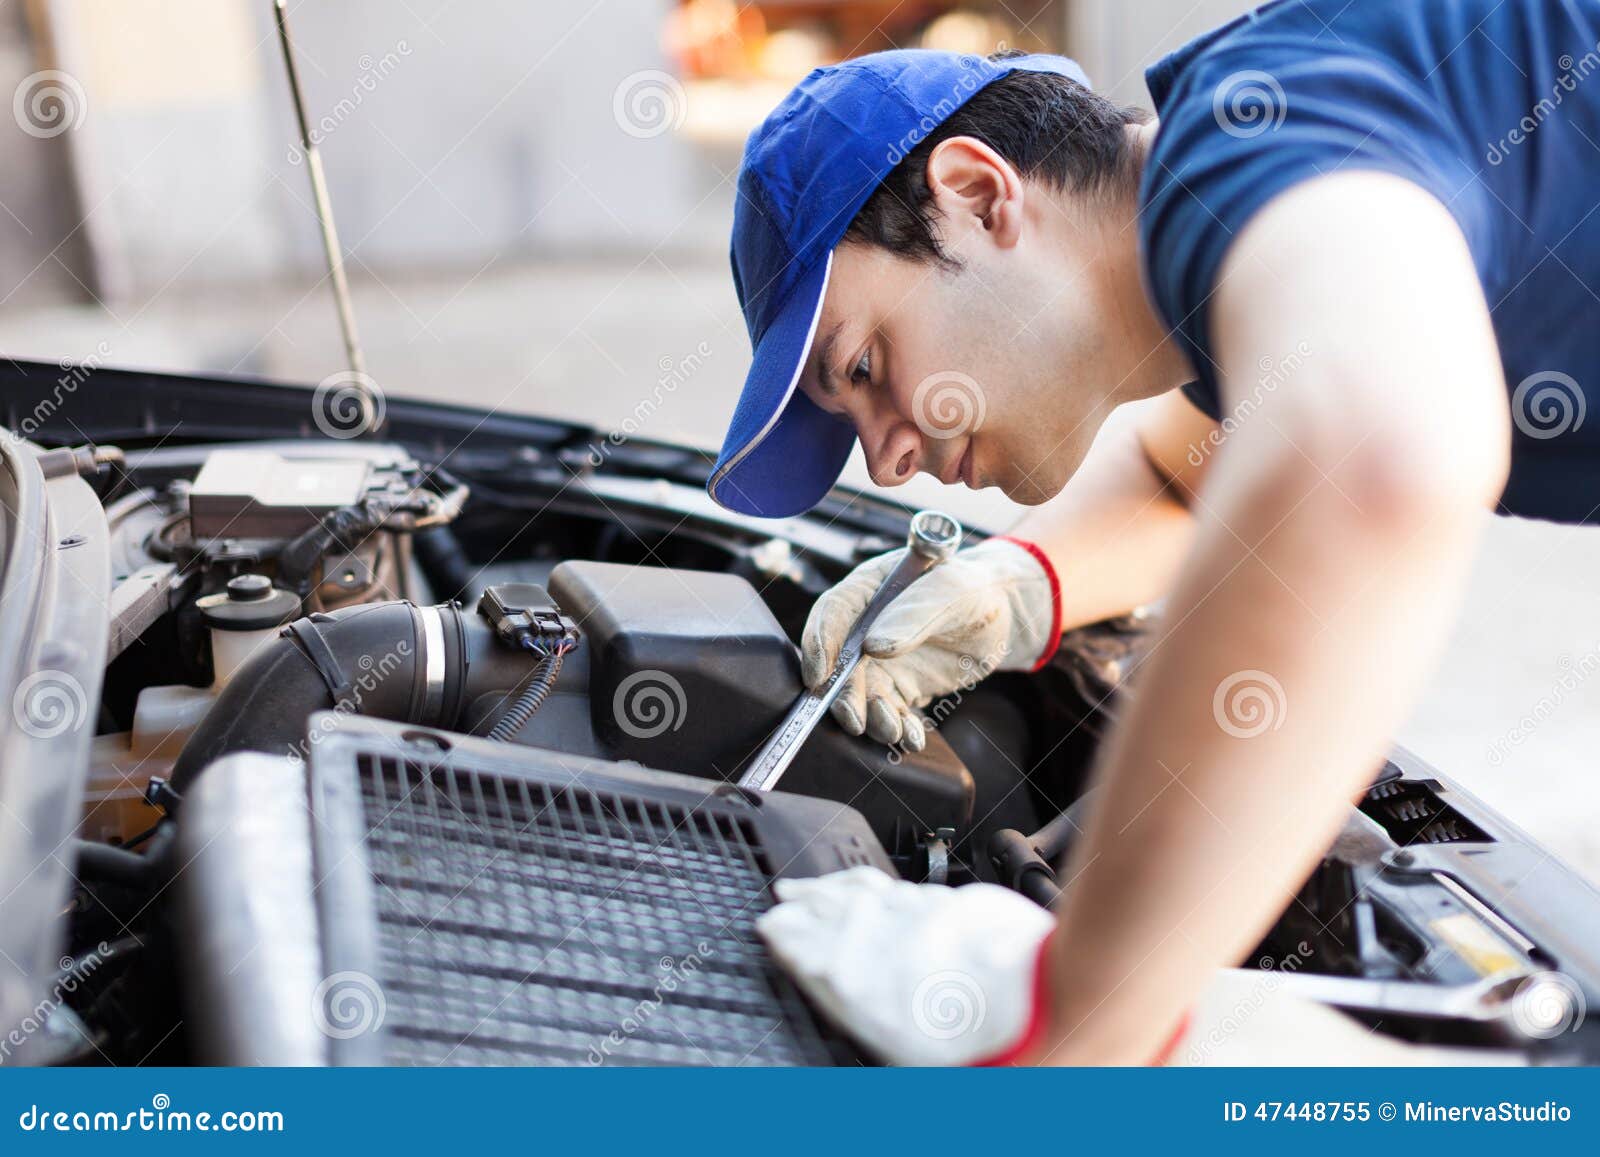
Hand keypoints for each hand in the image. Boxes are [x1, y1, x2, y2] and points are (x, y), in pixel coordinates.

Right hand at [756, 866, 1055, 1065]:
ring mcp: (905, 915)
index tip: (770, 932)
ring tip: (802, 887)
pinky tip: (857, 882)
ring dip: (824, 888)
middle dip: (797, 909)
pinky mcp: (937, 901)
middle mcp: (876, 941)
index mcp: (857, 984)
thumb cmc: (974, 1039)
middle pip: (824, 915)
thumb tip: (838, 995)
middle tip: (778, 905)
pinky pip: (885, 884)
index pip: (806, 952)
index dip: (785, 940)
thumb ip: (860, 1015)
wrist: (1037, 995)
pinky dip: (862, 881)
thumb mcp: (899, 1051)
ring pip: (853, 893)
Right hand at [800, 536, 1060, 749]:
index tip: (819, 677)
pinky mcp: (898, 686)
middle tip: (855, 720)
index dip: (820, 644)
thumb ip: (913, 614)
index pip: (832, 613)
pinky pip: (889, 712)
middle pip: (839, 663)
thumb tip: (872, 647)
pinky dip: (897, 729)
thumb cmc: (973, 590)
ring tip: (894, 731)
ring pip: (863, 695)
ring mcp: (880, 660)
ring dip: (872, 718)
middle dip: (844, 696)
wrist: (999, 615)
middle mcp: (865, 627)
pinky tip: (912, 738)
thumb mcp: (951, 591)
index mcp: (869, 589)